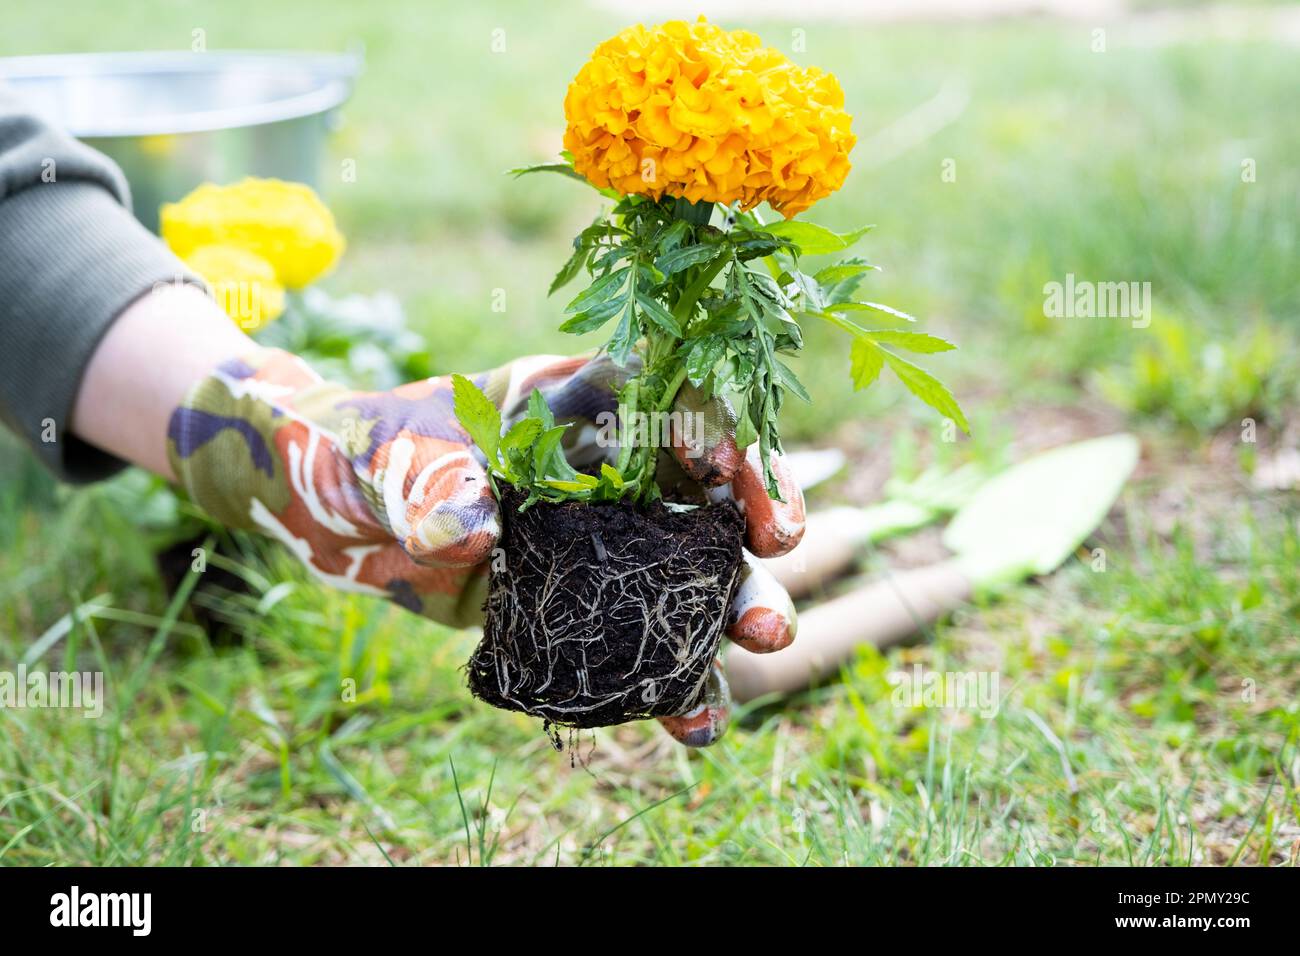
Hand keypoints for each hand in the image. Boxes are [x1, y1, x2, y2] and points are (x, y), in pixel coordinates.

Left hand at [167, 348, 803, 744]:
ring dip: (730, 615)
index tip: (743, 488)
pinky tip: (692, 722)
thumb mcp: (390, 451)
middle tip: (766, 603)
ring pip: (691, 575)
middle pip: (705, 495)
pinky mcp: (583, 607)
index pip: (676, 406)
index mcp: (582, 405)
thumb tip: (471, 529)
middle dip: (751, 542)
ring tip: (759, 651)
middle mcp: (613, 470)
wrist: (336, 509)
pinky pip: (641, 644)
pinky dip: (670, 683)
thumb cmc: (368, 450)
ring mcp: (605, 542)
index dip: (727, 443)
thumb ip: (430, 478)